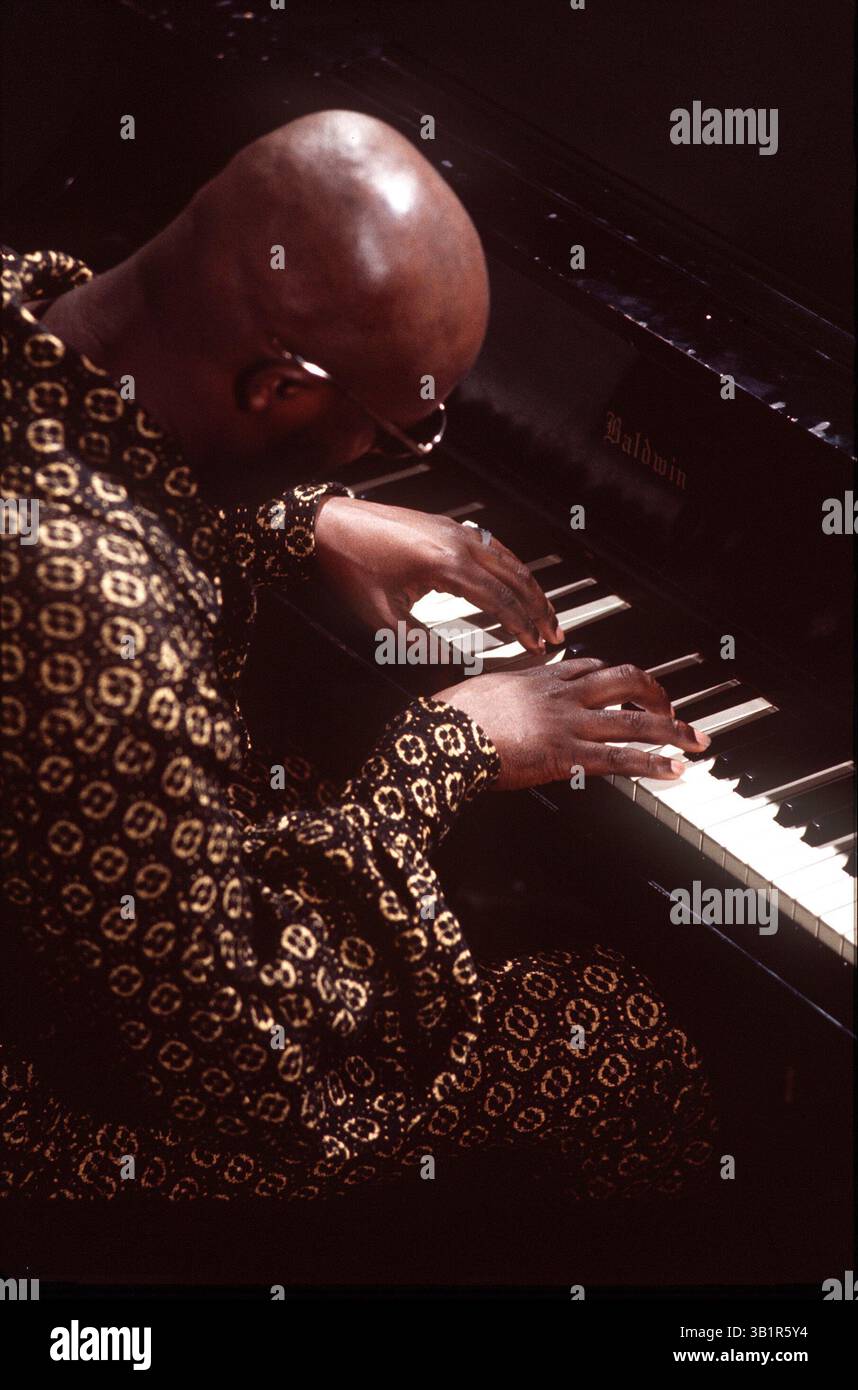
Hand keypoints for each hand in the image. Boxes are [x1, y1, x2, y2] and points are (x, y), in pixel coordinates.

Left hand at [314, 496, 562, 650]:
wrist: (330, 525)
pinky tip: (520, 583)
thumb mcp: (382, 617)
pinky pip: (495, 547)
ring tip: (546, 614)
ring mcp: (456, 530)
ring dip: (531, 588)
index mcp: (445, 564)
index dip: (522, 626)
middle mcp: (459, 542)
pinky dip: (514, 568)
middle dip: (539, 609)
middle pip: (515, 578)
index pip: (499, 599)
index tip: (537, 647)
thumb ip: (420, 645)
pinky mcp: (450, 526)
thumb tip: (451, 671)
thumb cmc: (352, 568)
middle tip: (555, 635)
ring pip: (510, 560)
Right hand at [435, 658, 710, 790]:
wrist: (441, 734)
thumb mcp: (478, 688)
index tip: (629, 687)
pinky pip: (622, 758)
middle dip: (656, 693)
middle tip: (673, 708)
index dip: (616, 678)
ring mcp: (569, 724)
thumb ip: (500, 685)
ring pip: (635, 720)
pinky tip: (676, 770)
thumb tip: (498, 684)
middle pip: (625, 681)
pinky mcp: (569, 756)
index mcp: (539, 677)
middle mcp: (562, 694)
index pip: (590, 668)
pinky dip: (654, 764)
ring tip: (698, 741)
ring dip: (674, 730)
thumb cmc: (448, 717)